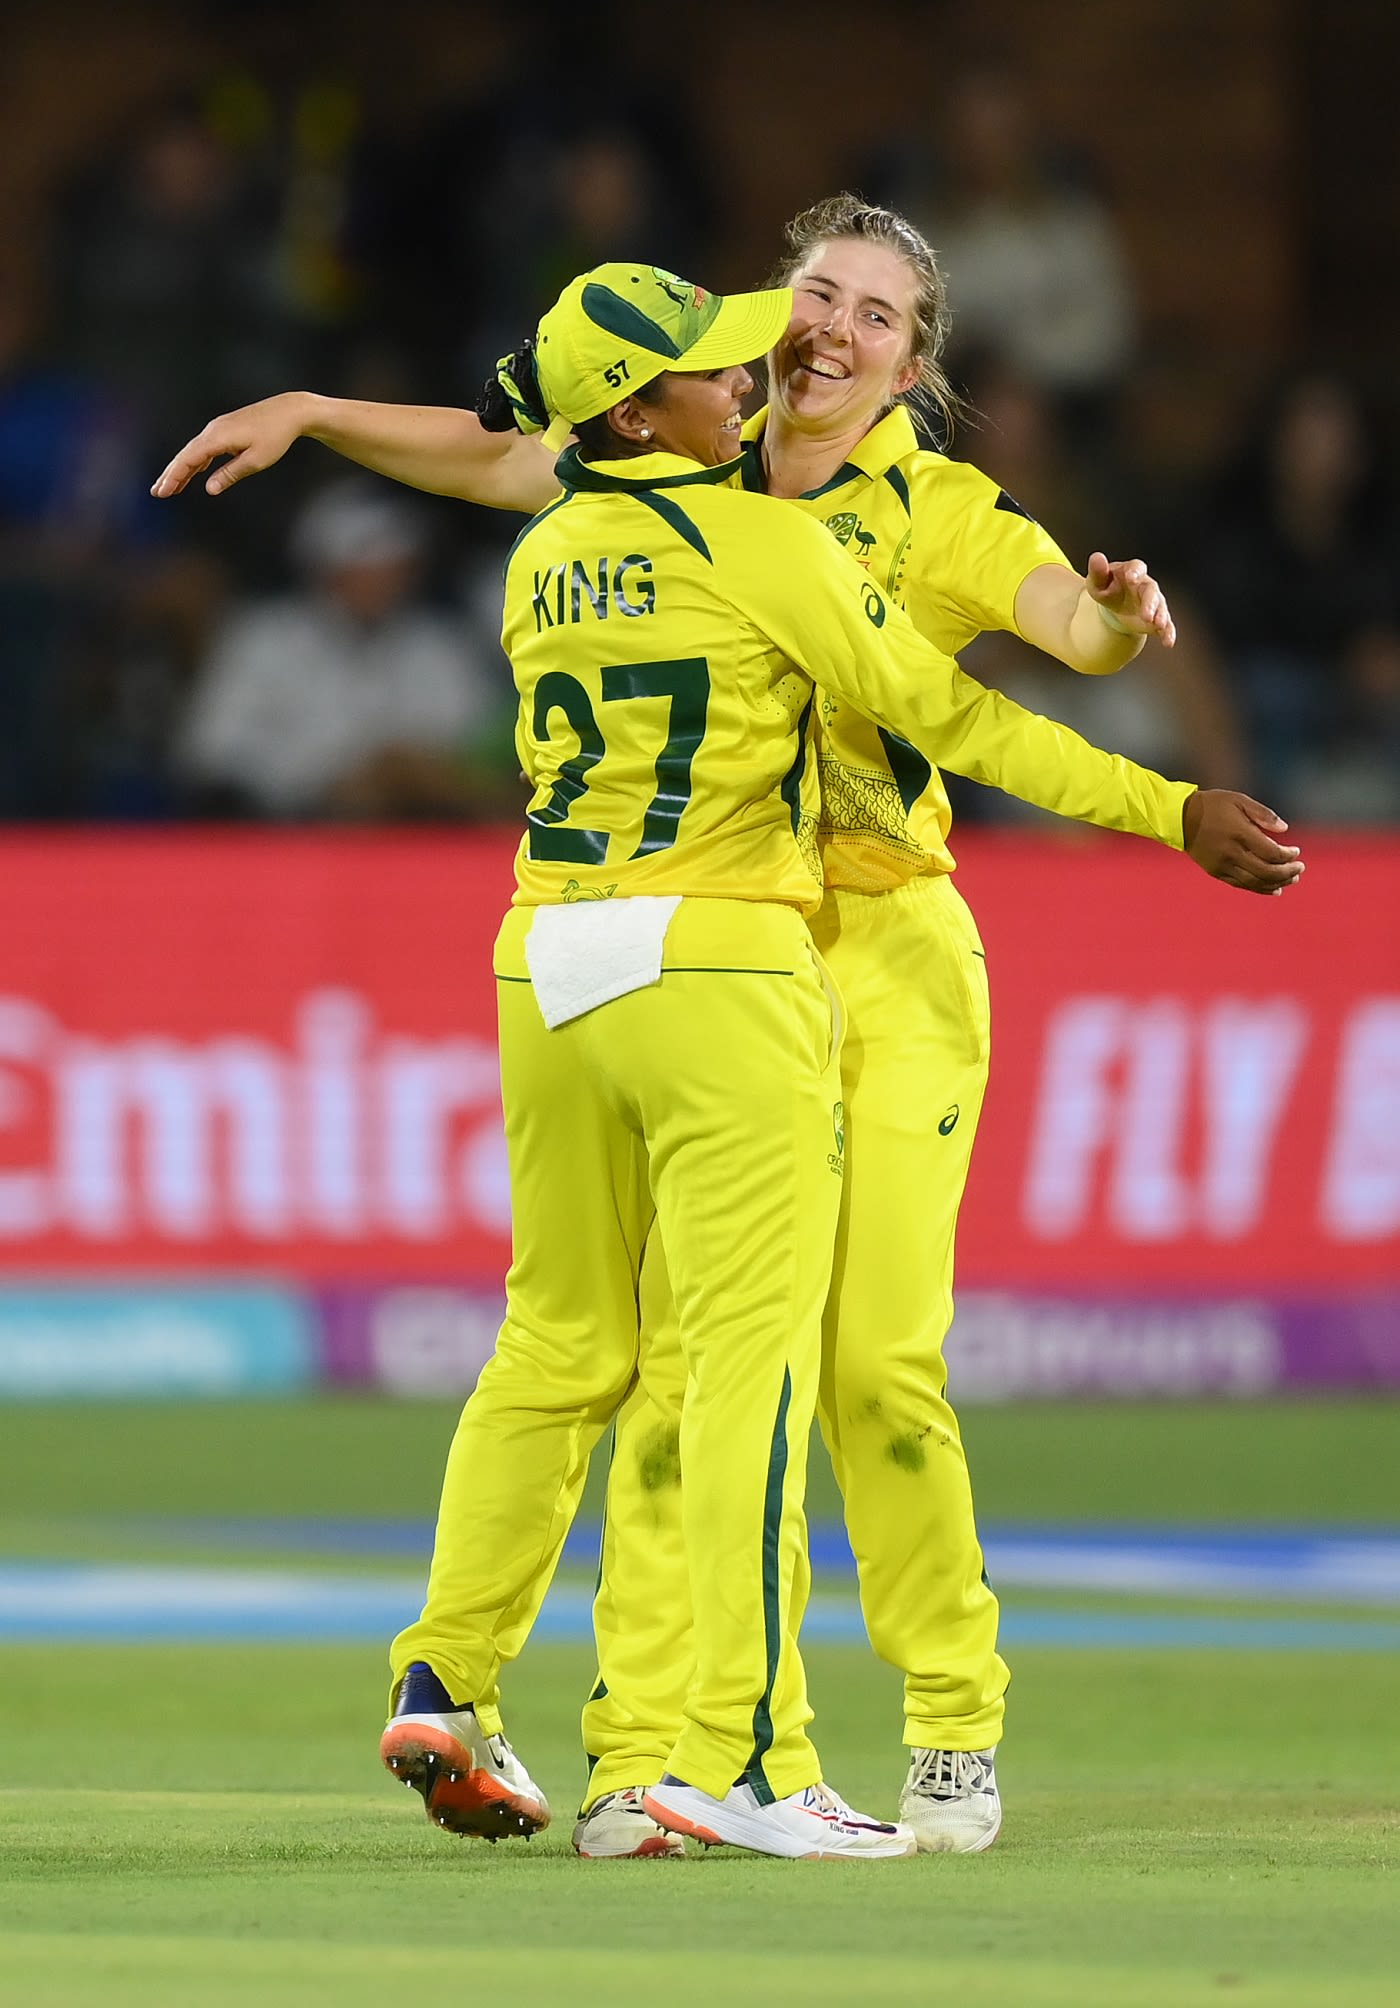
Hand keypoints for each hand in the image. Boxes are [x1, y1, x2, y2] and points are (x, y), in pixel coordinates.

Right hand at [150, 393, 309, 498]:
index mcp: (218, 437)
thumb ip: (230, 474)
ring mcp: (217, 428)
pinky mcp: (225, 429)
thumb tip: (210, 489)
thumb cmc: (275, 436)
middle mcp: (213, 430)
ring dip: (182, 469)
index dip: (174, 476)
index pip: (189, 459)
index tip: (163, 491)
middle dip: (171, 474)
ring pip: (194, 451)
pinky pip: (204, 448)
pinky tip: (194, 472)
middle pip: (186, 455)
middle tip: (157, 492)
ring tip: (171, 487)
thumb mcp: (255, 460)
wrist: (289, 411)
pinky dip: (196, 461)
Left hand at [1087, 552, 1176, 646]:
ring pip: (1160, 608)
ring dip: (1160, 617)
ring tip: (1159, 626)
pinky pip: (1166, 624)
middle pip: (1151, 590)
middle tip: (1146, 615)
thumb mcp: (1098, 581)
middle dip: (1150, 602)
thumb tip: (1096, 557)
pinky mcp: (1157, 617)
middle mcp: (1146, 585)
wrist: (1116, 604)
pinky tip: (1168, 642)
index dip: (1135, 571)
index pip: (1137, 567)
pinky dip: (1168, 632)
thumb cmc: (1106, 587)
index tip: (1131, 577)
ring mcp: (1154, 601)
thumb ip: (1098, 571)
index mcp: (1132, 571)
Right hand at [1181, 790, 1303, 894]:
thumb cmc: (1213, 805)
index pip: (1271, 852)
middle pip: (1266, 871)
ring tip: (1292, 879)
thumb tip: (1285, 830)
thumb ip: (1263, 814)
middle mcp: (1231, 852)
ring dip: (1277, 882)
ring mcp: (1223, 865)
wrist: (1179, 818)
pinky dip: (1261, 889)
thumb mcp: (1239, 800)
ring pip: (1256, 881)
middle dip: (1287, 872)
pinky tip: (1275, 889)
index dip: (1288, 856)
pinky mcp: (1216, 872)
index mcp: (1239, 833)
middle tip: (1300, 868)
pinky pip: (1242, 884)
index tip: (1296, 851)